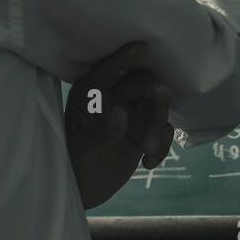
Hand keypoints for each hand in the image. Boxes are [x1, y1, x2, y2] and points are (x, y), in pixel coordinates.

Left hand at [64, 42, 174, 209]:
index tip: (141, 47)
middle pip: (142, 82)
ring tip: (148, 150)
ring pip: (157, 104)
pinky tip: (148, 163)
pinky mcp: (144, 130)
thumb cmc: (75, 165)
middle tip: (160, 98)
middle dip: (153, 94)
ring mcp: (131, 112)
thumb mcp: (84, 150)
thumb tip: (121, 113)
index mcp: (90, 93)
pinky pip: (163, 128)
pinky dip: (162, 145)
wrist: (84, 192)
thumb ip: (102, 132)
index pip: (108, 69)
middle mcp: (112, 97)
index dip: (124, 57)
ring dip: (158, 125)